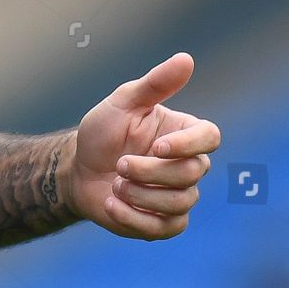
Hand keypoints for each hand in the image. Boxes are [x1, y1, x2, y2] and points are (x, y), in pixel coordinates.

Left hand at [67, 52, 220, 239]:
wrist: (78, 169)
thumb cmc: (102, 132)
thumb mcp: (123, 103)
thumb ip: (155, 84)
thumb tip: (186, 59)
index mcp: (184, 132)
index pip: (210, 137)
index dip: (189, 145)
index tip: (158, 146)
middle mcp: (188, 164)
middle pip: (191, 174)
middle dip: (151, 171)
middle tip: (120, 164)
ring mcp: (179, 196)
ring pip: (179, 203)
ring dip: (140, 195)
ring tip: (114, 185)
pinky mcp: (165, 223)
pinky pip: (164, 229)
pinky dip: (133, 218)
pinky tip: (110, 203)